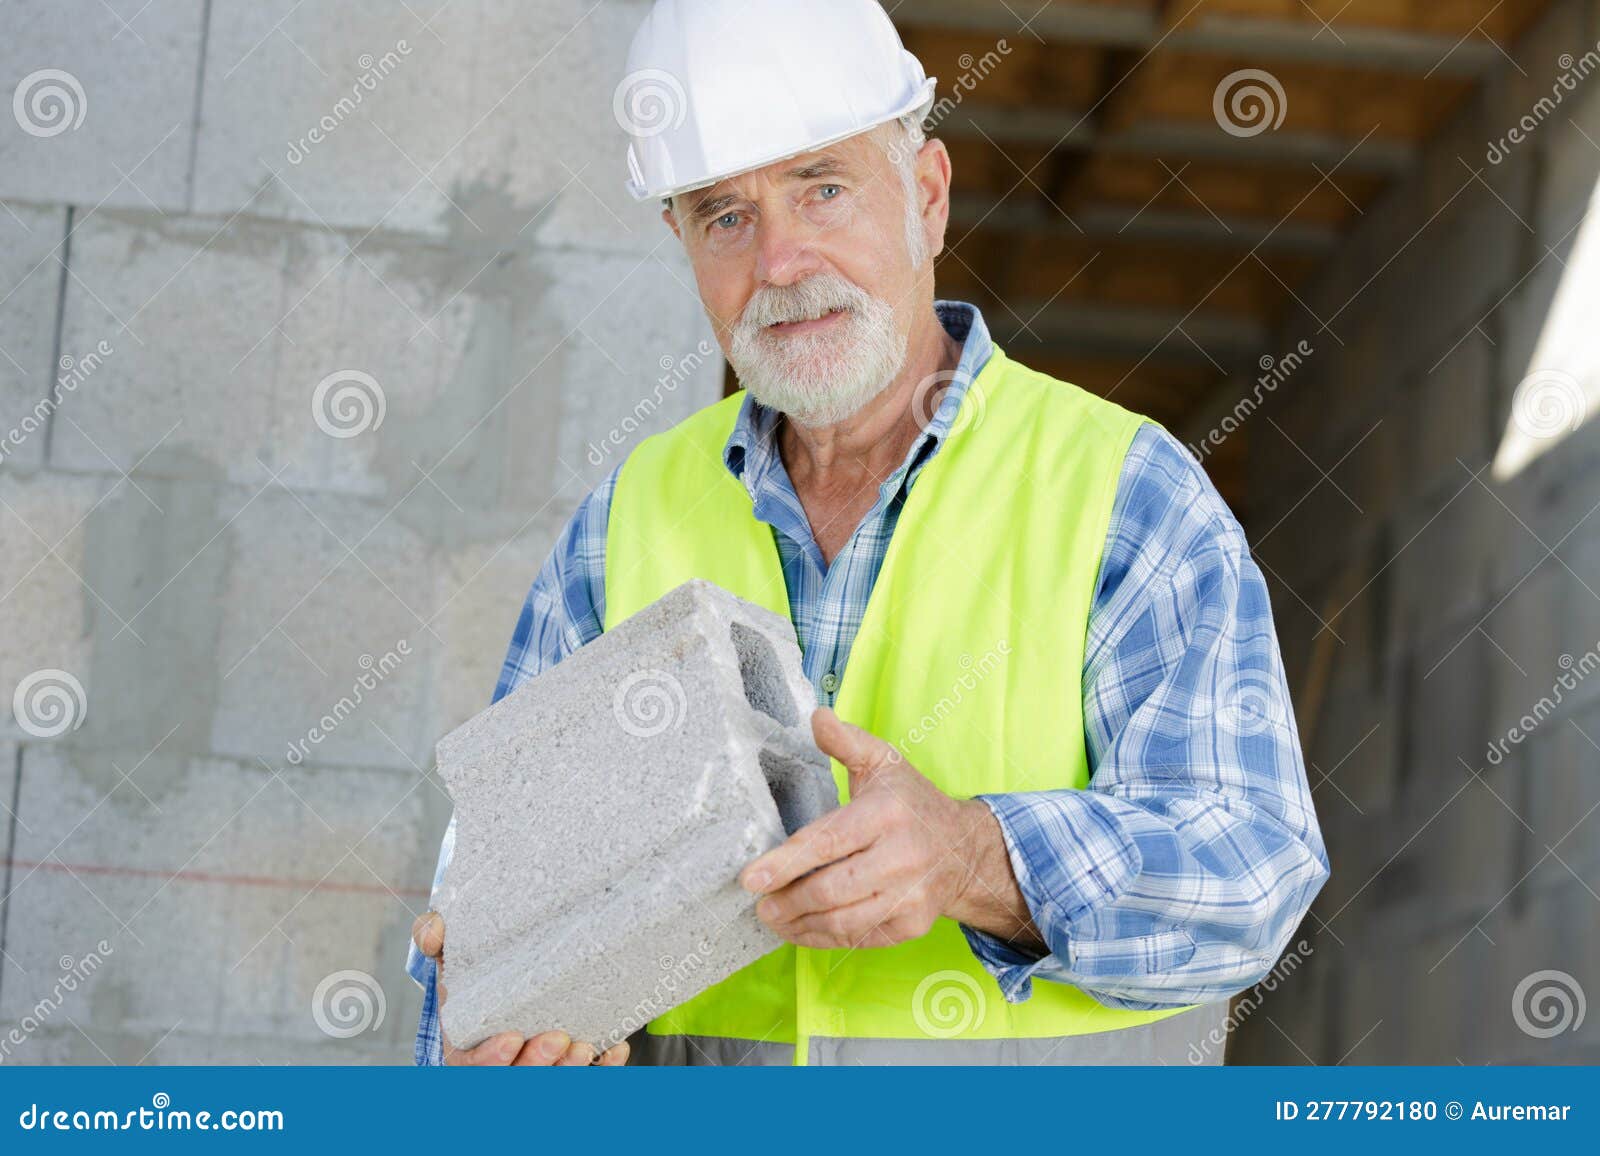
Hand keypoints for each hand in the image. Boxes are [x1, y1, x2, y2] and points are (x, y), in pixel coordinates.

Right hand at [410, 911, 629, 1065]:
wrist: (504, 972)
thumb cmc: (475, 971)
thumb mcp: (449, 952)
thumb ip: (432, 936)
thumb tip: (435, 930)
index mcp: (464, 1043)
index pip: (472, 1065)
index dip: (491, 1058)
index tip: (512, 1038)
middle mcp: (500, 1063)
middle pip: (515, 1079)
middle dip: (536, 1064)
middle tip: (558, 1039)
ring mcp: (534, 1066)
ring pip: (549, 1081)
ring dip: (568, 1069)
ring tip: (585, 1045)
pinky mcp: (566, 1064)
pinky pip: (586, 1075)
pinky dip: (601, 1066)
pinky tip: (614, 1050)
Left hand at [738, 707, 1003, 949]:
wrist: (965, 850)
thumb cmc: (913, 803)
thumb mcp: (884, 762)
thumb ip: (847, 742)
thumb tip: (816, 717)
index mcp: (887, 813)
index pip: (828, 842)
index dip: (786, 863)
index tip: (751, 878)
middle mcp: (902, 857)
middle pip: (831, 888)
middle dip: (787, 900)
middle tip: (759, 903)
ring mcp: (910, 896)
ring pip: (843, 921)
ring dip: (800, 924)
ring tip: (774, 917)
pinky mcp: (911, 925)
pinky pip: (859, 939)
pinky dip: (824, 938)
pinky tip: (802, 929)